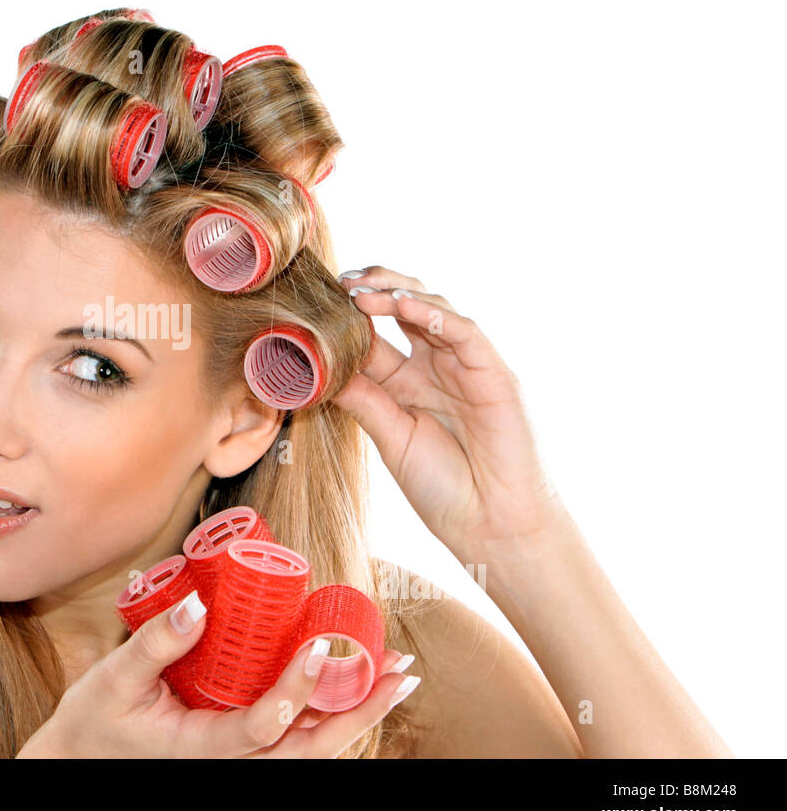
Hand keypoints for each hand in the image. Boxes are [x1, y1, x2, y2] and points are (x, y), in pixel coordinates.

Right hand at [16, 591, 419, 757]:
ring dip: (359, 712)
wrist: (83, 759)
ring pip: (314, 749)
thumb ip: (156, 643)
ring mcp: (241, 760)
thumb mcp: (115, 678)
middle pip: (312, 750)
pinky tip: (360, 685)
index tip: (320, 647)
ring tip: (396, 674)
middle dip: (360, 710)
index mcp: (203, 750)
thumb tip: (199, 603)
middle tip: (399, 670)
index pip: (264, 728)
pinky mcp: (243, 747)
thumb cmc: (96, 720)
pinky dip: (336, 714)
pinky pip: (300, 740)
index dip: (297, 691)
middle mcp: (232, 763)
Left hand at [335, 265, 573, 564]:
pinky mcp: (493, 372)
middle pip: (404, 309)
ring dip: (397, 292)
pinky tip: (403, 304)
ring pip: (432, 309)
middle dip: (372, 289)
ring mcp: (465, 365)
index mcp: (406, 382)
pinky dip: (433, 313)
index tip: (317, 304)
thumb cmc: (444, 489)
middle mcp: (435, 366)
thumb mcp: (391, 437)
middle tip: (339, 284)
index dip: (347, 317)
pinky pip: (463, 330)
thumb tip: (319, 368)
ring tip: (362, 290)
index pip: (374, 335)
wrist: (493, 527)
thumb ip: (363, 399)